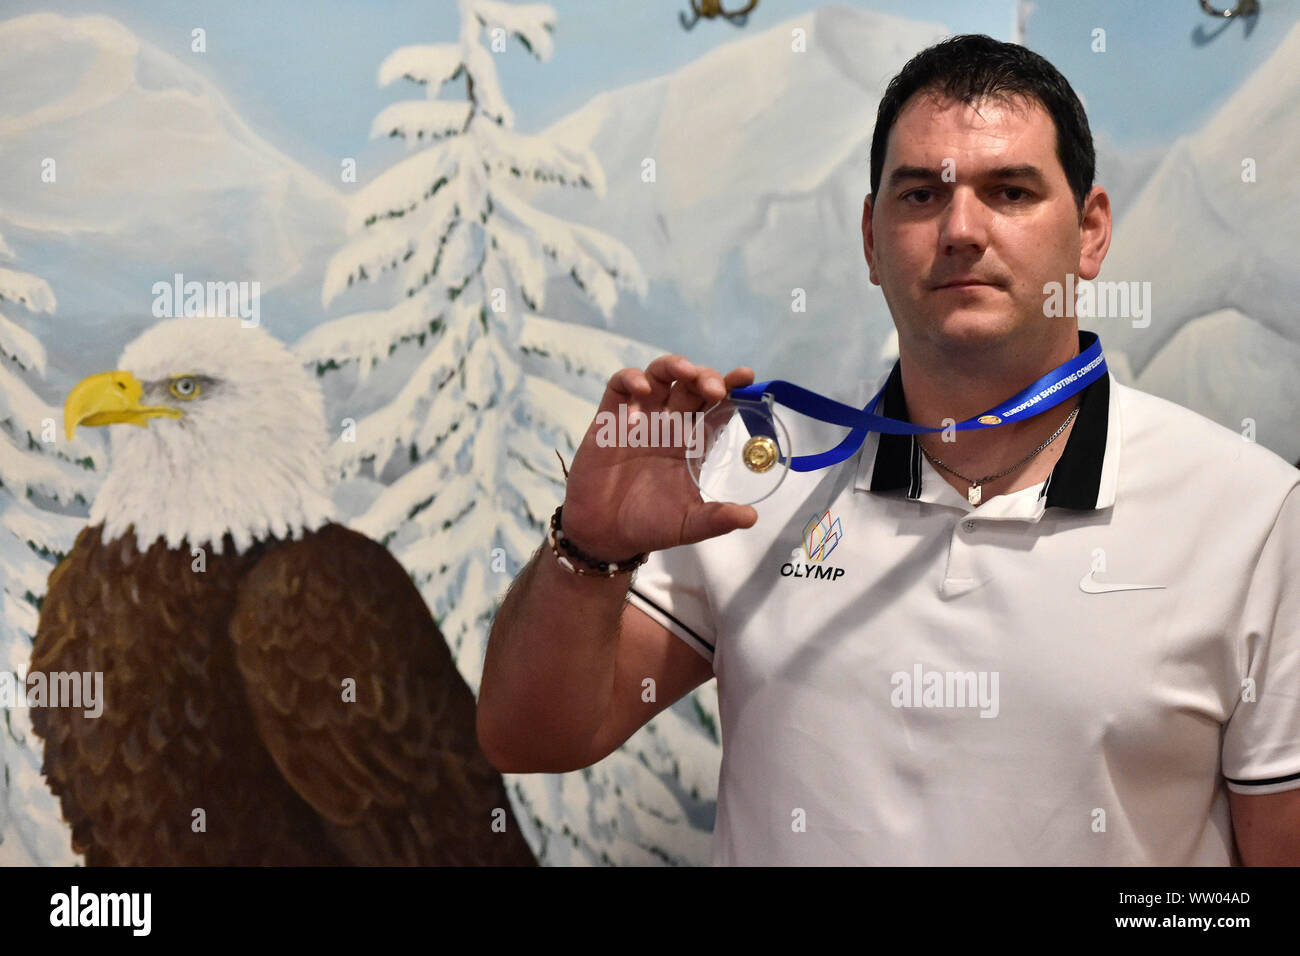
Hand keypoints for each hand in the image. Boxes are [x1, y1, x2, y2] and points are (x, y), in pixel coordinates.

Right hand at [560, 355, 757, 560]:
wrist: (604, 534)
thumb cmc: (648, 526)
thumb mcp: (688, 524)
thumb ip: (717, 518)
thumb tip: (751, 518)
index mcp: (692, 443)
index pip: (716, 408)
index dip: (731, 389)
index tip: (746, 377)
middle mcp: (669, 424)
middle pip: (692, 385)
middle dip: (706, 378)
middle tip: (715, 389)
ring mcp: (640, 418)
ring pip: (660, 375)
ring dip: (673, 366)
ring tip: (684, 373)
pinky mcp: (609, 418)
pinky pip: (620, 386)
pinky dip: (631, 380)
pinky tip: (641, 391)